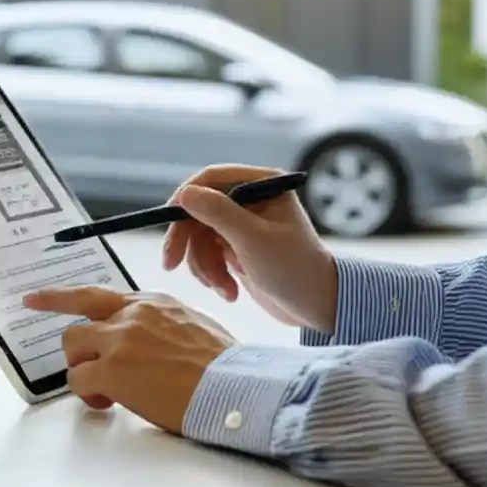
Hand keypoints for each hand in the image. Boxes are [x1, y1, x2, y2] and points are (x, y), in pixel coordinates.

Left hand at [23, 286, 233, 433]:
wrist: (233, 386)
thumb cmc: (224, 366)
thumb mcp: (194, 326)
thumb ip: (163, 324)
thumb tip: (152, 340)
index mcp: (152, 303)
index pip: (101, 295)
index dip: (67, 297)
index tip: (42, 297)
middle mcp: (132, 315)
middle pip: (77, 313)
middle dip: (60, 321)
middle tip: (34, 307)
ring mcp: (120, 340)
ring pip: (73, 346)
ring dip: (82, 369)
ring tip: (104, 389)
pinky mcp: (112, 370)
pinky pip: (78, 380)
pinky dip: (88, 395)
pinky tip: (109, 402)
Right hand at [164, 164, 337, 333]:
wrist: (318, 307)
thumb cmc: (294, 270)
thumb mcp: (253, 240)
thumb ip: (218, 214)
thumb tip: (184, 194)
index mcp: (263, 184)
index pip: (211, 179)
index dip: (186, 199)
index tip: (168, 222)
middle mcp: (252, 199)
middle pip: (200, 209)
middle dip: (188, 241)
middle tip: (171, 264)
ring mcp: (244, 224)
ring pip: (200, 236)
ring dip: (204, 265)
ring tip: (223, 288)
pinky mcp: (239, 248)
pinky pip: (209, 254)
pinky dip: (213, 274)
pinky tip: (230, 292)